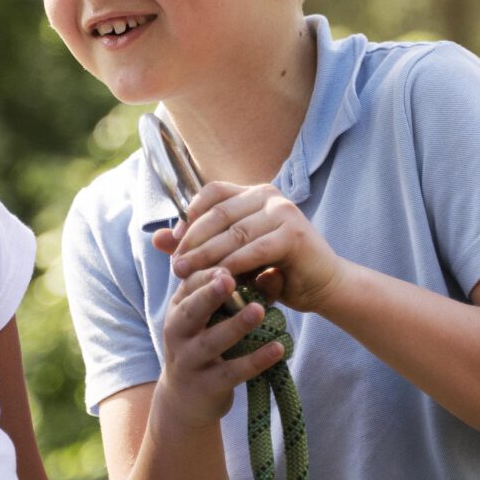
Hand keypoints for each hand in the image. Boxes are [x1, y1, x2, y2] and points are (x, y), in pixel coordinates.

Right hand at [151, 268, 284, 437]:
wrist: (185, 400)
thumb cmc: (204, 344)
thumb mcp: (212, 317)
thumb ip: (239, 294)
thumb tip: (274, 270)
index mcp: (179, 309)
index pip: (189, 283)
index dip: (208, 269)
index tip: (229, 250)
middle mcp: (178, 333)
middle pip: (191, 310)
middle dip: (208, 294)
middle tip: (229, 277)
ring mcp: (190, 361)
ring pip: (212, 341)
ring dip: (235, 326)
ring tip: (258, 310)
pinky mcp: (207, 386)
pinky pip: (232, 372)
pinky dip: (255, 361)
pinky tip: (278, 348)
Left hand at [158, 180, 348, 312]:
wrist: (324, 286)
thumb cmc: (278, 271)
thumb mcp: (234, 256)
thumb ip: (199, 245)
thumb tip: (155, 238)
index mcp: (255, 194)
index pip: (213, 193)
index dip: (190, 215)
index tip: (174, 242)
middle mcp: (270, 195)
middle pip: (219, 213)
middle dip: (192, 240)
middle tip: (175, 264)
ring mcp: (284, 212)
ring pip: (234, 233)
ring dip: (206, 254)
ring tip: (185, 273)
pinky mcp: (294, 234)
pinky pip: (254, 249)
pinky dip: (233, 265)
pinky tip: (218, 279)